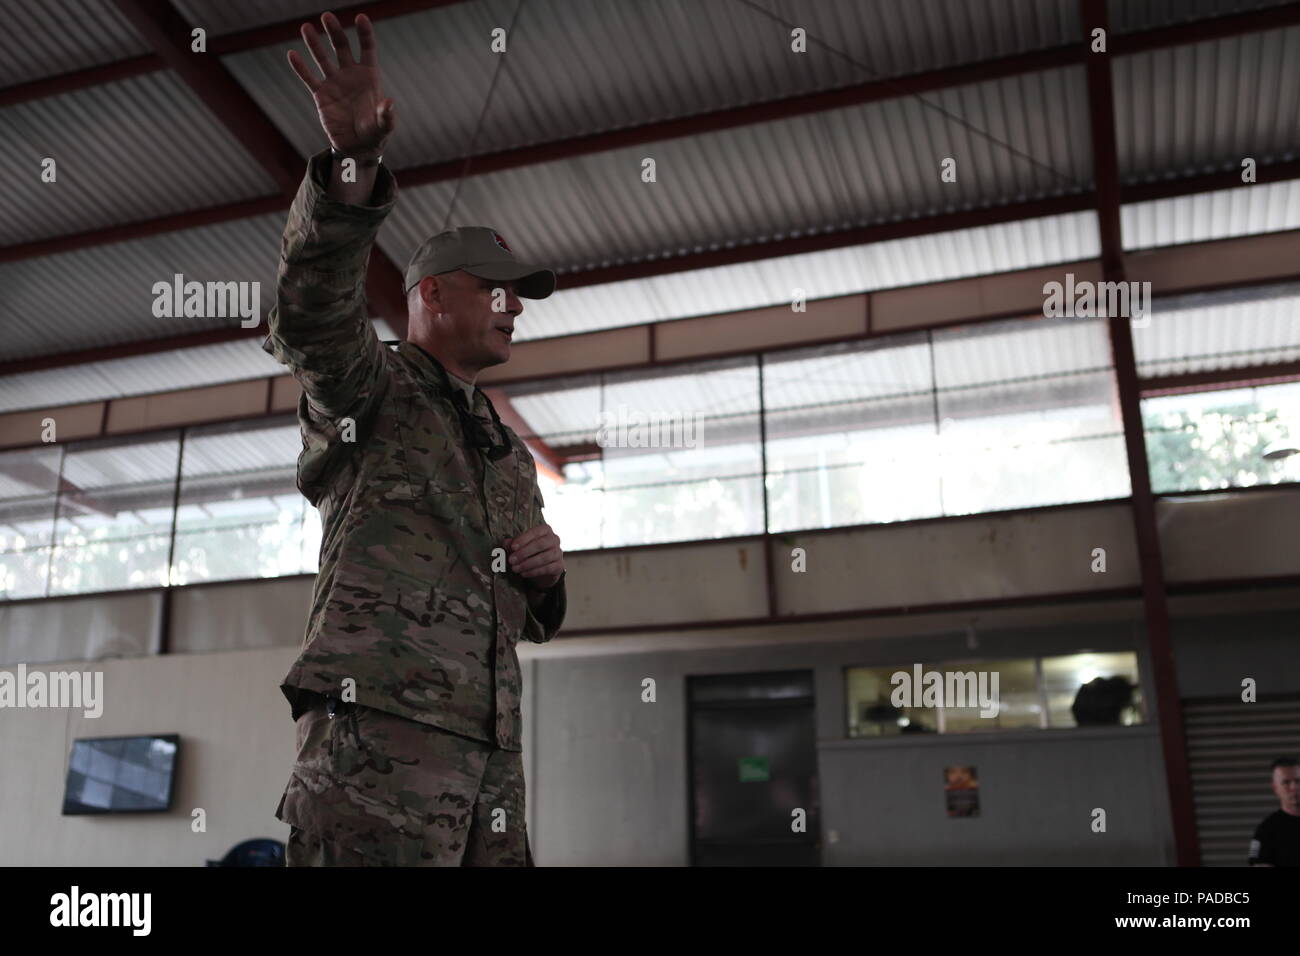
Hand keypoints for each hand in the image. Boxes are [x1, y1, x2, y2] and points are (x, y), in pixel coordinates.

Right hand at [287, 11, 394, 159]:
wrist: (357, 147)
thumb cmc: (375, 134)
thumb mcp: (383, 126)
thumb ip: (386, 115)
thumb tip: (389, 103)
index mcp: (369, 77)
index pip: (367, 49)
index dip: (365, 33)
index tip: (360, 18)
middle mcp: (350, 75)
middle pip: (342, 47)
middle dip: (335, 32)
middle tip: (327, 16)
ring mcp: (334, 83)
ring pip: (323, 58)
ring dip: (314, 43)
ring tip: (306, 27)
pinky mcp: (320, 95)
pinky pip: (309, 78)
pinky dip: (300, 68)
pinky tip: (292, 54)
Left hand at [504, 524, 563, 590]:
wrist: (544, 567)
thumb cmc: (531, 552)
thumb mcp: (520, 546)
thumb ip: (512, 544)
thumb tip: (506, 542)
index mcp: (545, 530)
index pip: (535, 532)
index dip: (523, 539)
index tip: (512, 547)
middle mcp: (554, 539)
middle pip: (540, 544)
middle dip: (524, 553)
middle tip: (511, 560)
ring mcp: (558, 552)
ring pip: (544, 558)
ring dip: (527, 564)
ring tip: (515, 568)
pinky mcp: (559, 566)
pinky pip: (547, 568)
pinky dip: (534, 572)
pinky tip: (524, 574)